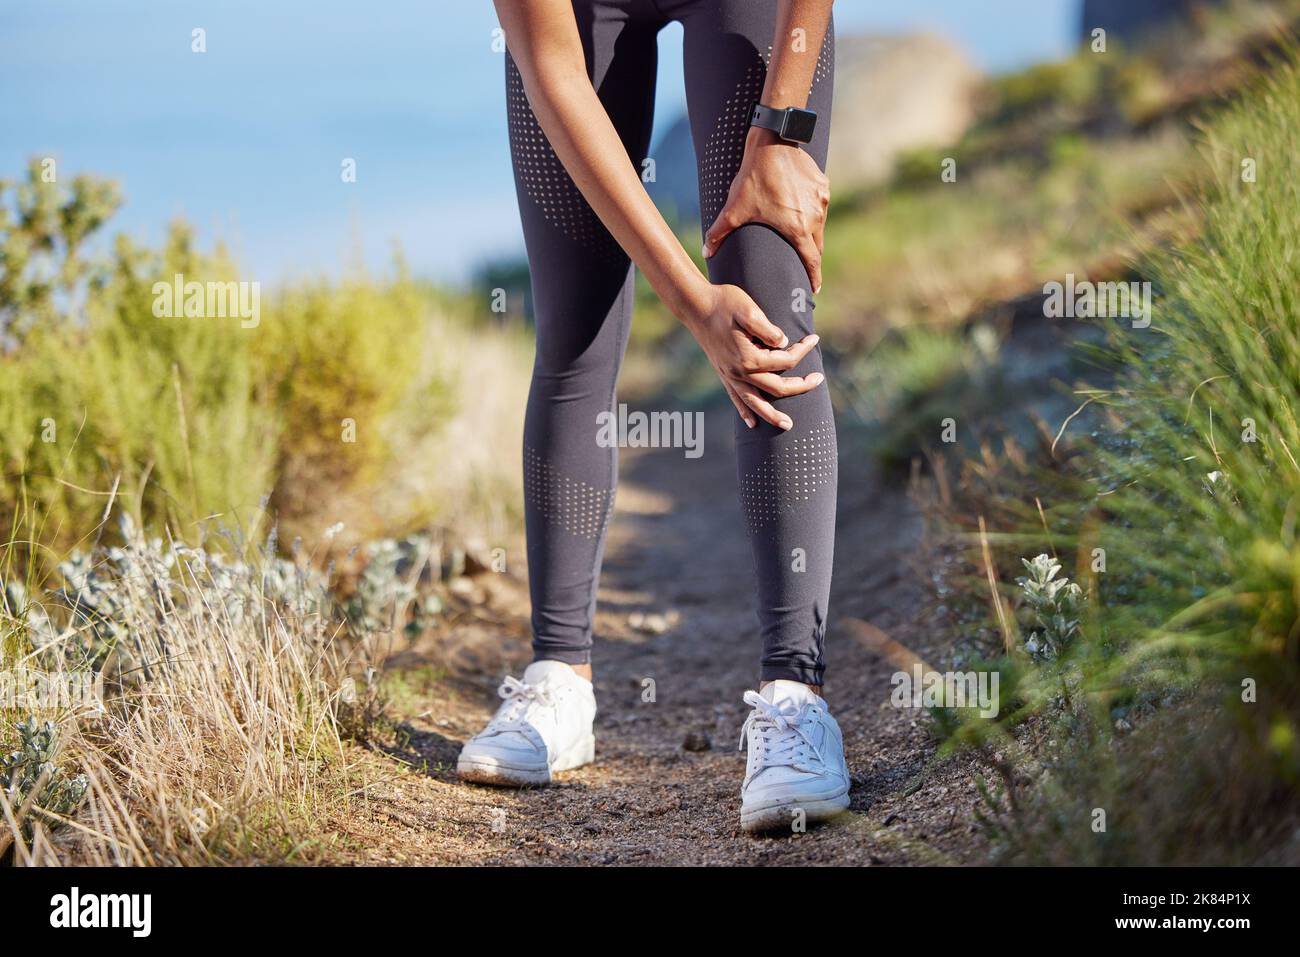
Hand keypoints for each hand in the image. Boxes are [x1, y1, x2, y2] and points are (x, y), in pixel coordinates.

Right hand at [683, 283, 821, 430]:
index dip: (803, 350)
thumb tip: (783, 343)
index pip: (785, 360)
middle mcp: (739, 372)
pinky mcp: (723, 375)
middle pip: (777, 388)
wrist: (695, 306)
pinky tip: (751, 424)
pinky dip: (745, 412)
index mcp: (749, 358)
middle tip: (819, 379)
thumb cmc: (724, 303)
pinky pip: (736, 399)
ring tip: (788, 425)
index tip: (814, 338)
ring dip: (772, 416)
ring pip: (755, 403)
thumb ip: (768, 329)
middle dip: (801, 386)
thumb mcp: (749, 309)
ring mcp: (730, 376)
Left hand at [703, 127, 829, 292]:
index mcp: (797, 229)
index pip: (811, 261)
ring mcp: (821, 200)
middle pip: (817, 246)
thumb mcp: (734, 208)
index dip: (813, 277)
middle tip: (805, 268)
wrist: (772, 143)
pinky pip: (820, 204)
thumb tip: (705, 252)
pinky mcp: (823, 185)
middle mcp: (815, 217)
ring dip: (811, 233)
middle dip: (811, 258)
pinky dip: (812, 210)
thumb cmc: (754, 178)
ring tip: (800, 237)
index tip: (813, 289)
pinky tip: (800, 208)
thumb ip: (719, 233)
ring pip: (819, 224)